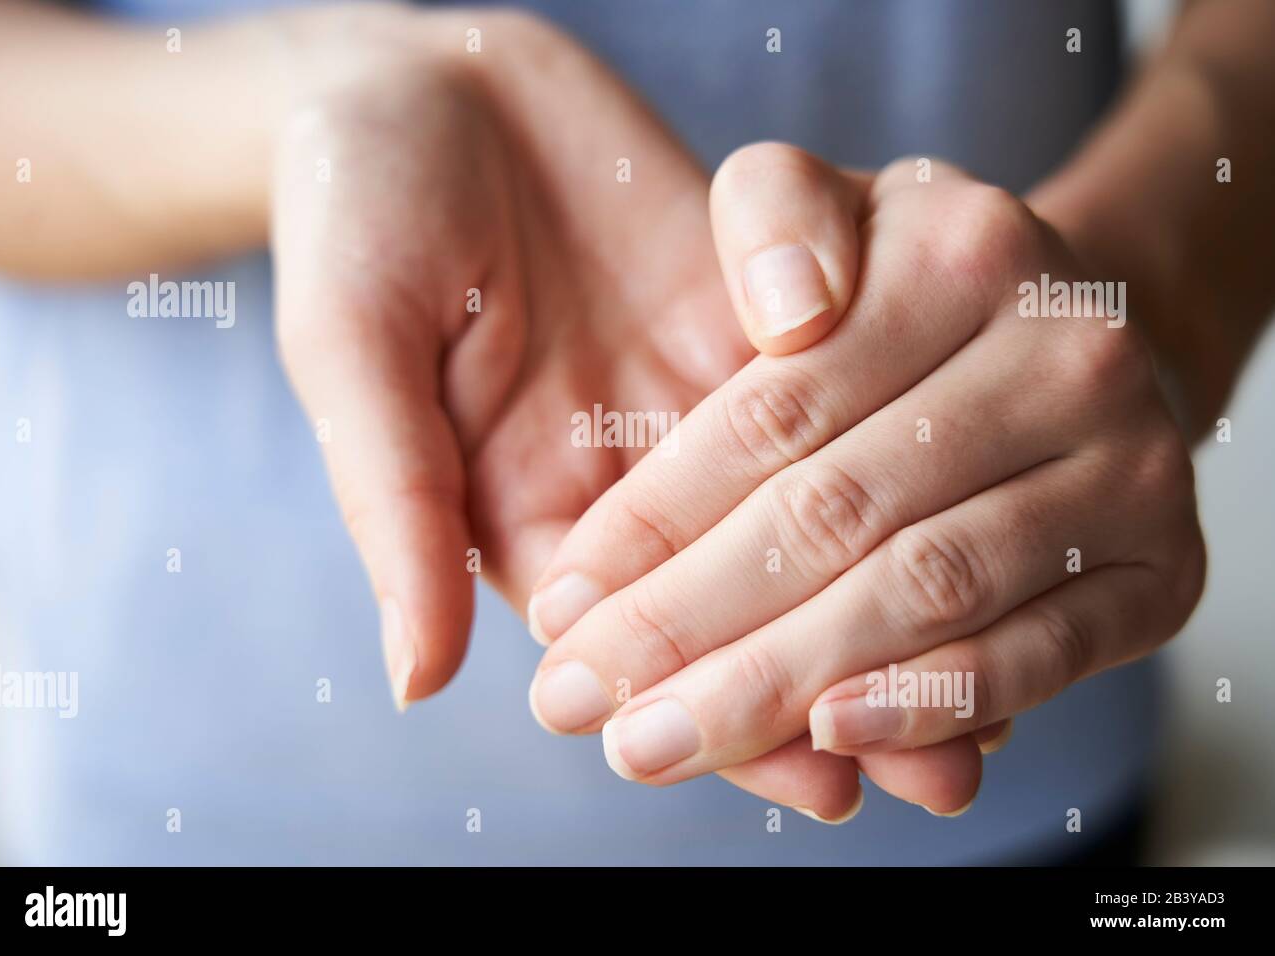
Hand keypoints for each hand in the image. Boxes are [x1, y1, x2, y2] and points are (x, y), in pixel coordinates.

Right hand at [272, 10, 983, 818]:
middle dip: (836, 682)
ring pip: (809, 524)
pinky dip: (896, 460)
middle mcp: (626, 477)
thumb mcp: (356, 350)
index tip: (823, 784)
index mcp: (521, 510)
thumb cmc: (358, 210)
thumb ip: (397, 505)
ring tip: (986, 694)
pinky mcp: (751, 320)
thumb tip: (414, 679)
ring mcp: (696, 399)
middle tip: (943, 773)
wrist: (426, 83)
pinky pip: (837, 399)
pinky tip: (977, 512)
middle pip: (744, 607)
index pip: (639, 646)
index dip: (727, 716)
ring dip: (890, 599)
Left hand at [527, 144, 1204, 793]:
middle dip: (685, 623)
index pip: (774, 414)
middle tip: (575, 697)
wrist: (1091, 334)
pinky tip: (829, 741)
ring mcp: (1126, 470)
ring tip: (654, 743)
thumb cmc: (917, 284)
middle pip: (835, 516)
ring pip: (921, 595)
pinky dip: (932, 702)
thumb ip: (777, 217)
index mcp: (961, 256)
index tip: (561, 602)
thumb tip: (784, 309)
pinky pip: (1043, 654)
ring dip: (775, 686)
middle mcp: (1061, 359)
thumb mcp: (839, 205)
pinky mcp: (1160, 572)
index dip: (653, 517)